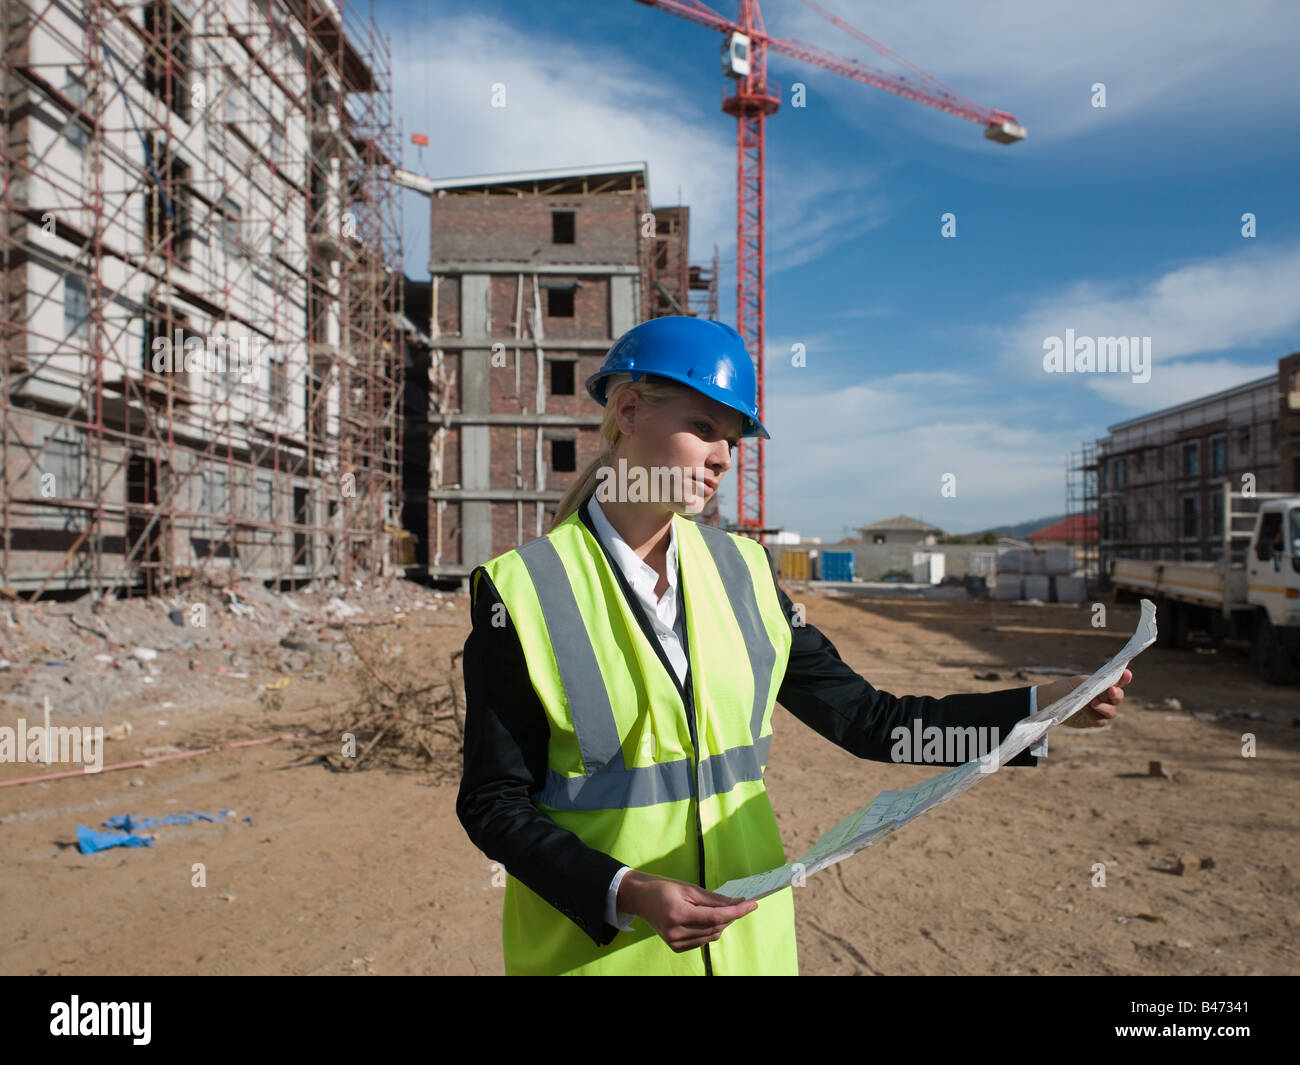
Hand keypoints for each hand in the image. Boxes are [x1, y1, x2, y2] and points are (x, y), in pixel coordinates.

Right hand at [617, 870, 757, 952]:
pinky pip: (702, 941)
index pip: (716, 917)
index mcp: (679, 914)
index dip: (737, 912)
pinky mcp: (676, 947)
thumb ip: (713, 899)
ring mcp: (676, 943)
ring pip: (711, 936)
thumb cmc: (663, 888)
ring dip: (722, 923)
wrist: (640, 899)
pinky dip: (710, 930)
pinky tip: (708, 919)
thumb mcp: (689, 888)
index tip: (752, 905)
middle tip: (741, 903)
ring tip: (723, 909)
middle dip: (731, 915)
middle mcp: (677, 932)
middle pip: (715, 927)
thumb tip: (736, 903)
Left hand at [1038, 668, 1132, 727]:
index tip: (1126, 673)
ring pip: (1112, 711)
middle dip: (1117, 694)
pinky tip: (1085, 709)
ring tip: (1093, 703)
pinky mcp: (1093, 721)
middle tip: (1111, 690)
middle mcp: (1105, 698)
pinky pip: (1100, 721)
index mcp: (1103, 685)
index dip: (1124, 678)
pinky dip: (1094, 715)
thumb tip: (1109, 688)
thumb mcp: (1079, 683)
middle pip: (1118, 698)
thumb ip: (1095, 684)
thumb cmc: (1066, 688)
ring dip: (1104, 707)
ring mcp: (1101, 711)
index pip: (1118, 682)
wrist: (1050, 700)